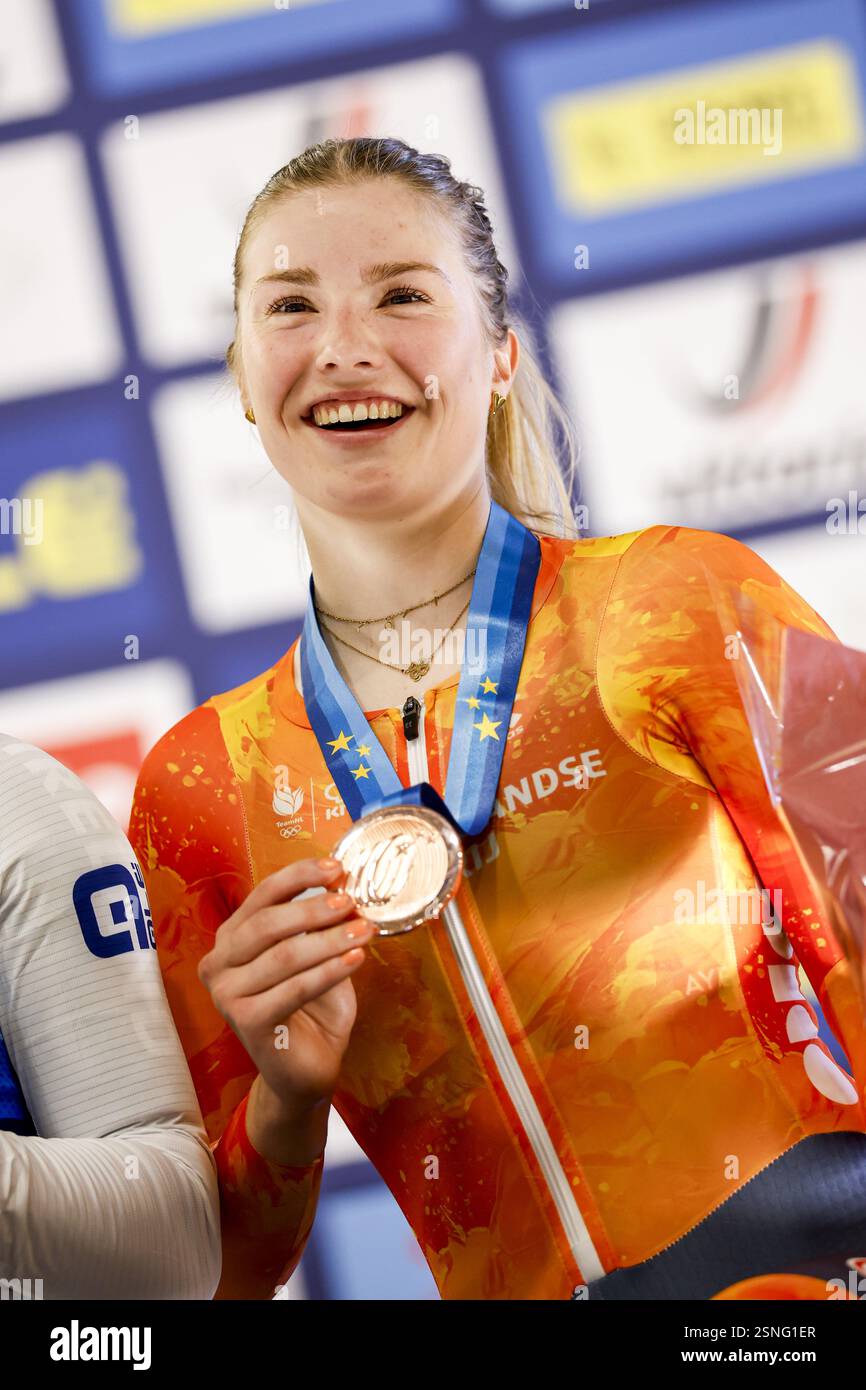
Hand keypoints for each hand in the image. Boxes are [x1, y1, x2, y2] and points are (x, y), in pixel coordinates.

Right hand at [198, 857, 372, 1111]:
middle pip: (267, 924)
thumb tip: (345, 887)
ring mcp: (227, 995)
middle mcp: (220, 963)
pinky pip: (294, 989)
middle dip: (314, 909)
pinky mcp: (247, 1022)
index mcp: (232, 938)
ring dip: (329, 940)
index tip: (336, 868)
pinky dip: (329, 971)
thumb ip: (321, 925)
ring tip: (364, 930)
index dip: (299, 877)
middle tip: (351, 903)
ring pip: (284, 956)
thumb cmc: (310, 1008)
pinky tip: (356, 958)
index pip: (262, 895)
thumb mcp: (315, 956)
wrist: (305, 1070)